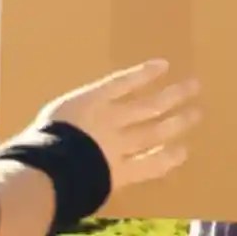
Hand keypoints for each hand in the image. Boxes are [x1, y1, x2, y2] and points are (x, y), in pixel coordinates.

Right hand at [33, 59, 200, 192]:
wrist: (48, 166)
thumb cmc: (41, 138)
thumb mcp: (52, 116)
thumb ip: (70, 114)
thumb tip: (74, 115)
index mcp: (91, 102)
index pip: (122, 82)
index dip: (143, 74)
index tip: (163, 65)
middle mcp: (112, 120)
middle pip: (149, 105)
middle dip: (173, 95)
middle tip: (194, 86)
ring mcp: (120, 145)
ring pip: (156, 131)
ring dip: (178, 122)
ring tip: (196, 113)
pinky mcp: (123, 171)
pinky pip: (151, 164)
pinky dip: (168, 158)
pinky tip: (183, 152)